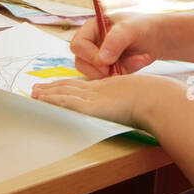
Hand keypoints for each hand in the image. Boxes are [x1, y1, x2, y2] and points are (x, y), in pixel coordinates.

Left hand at [32, 73, 184, 130]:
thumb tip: (152, 108)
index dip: (70, 85)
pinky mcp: (92, 105)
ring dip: (48, 94)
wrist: (160, 99)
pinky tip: (41, 100)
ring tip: (33, 93)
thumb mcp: (148, 100)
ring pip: (65, 93)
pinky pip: (67, 101)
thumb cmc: (159, 101)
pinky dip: (53, 100)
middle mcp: (100, 90)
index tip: (59, 86)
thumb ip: (142, 102)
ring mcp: (96, 97)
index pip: (85, 86)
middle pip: (71, 87)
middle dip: (53, 88)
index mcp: (112, 88)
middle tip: (37, 88)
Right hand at [70, 15, 161, 78]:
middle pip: (81, 63)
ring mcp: (98, 58)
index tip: (107, 62)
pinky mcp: (107, 70)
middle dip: (101, 69)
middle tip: (119, 68)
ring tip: (137, 61)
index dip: (90, 56)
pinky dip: (124, 75)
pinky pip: (107, 80)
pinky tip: (139, 63)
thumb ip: (116, 40)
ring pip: (93, 74)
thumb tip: (102, 59)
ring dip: (115, 73)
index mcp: (91, 28)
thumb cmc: (142, 26)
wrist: (157, 37)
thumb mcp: (131, 29)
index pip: (78, 45)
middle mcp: (91, 44)